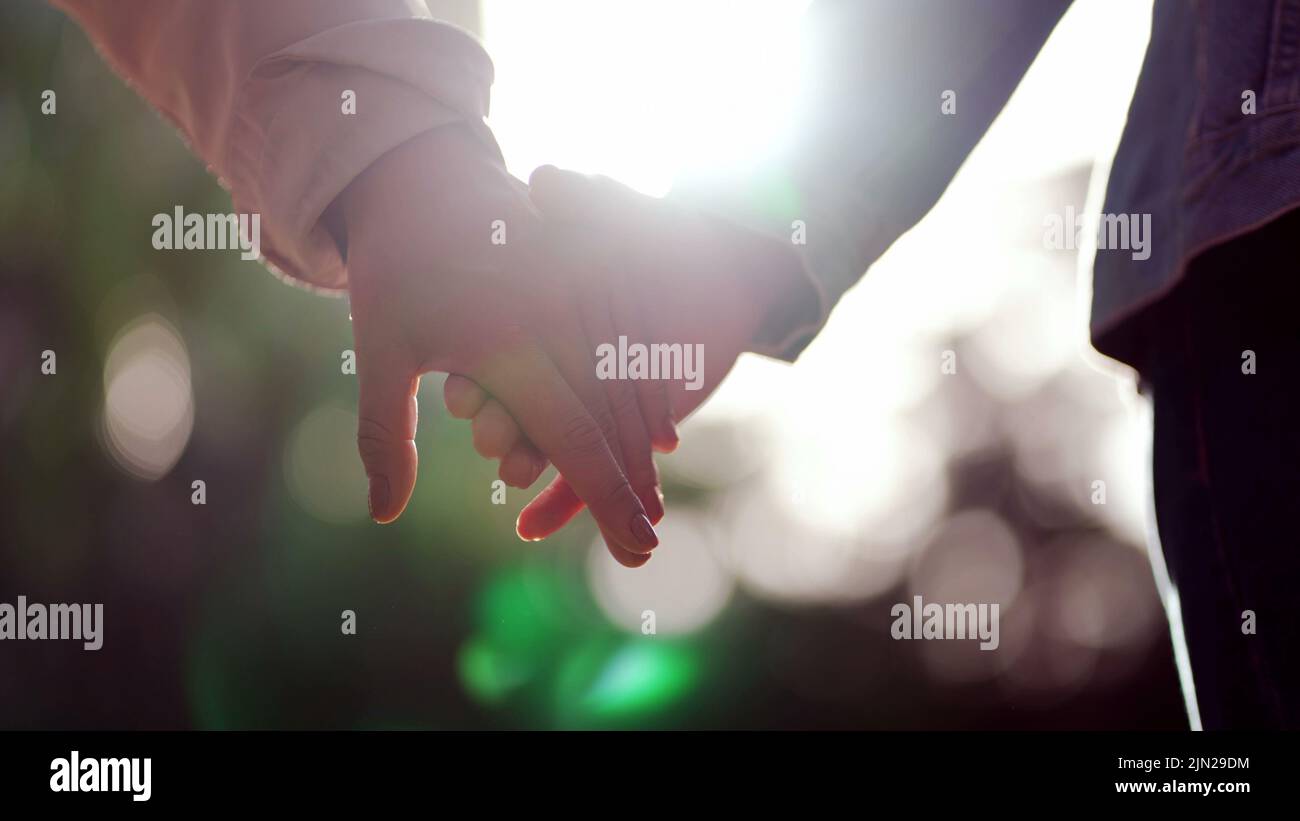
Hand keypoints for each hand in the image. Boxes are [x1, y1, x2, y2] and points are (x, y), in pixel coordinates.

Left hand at [340, 128, 663, 563]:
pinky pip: (630, 348)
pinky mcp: (593, 277)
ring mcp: (583, 293)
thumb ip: (384, 438)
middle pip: (614, 421)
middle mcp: (561, 318)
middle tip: (648, 546)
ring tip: (653, 502)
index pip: (575, 440)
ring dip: (643, 452)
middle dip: (633, 489)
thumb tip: (383, 517)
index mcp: (510, 342)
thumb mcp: (379, 352)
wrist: (422, 174)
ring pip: (628, 387)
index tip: (635, 546)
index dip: (608, 499)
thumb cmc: (394, 270)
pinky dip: (647, 399)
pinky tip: (661, 436)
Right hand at [449, 166, 816, 546]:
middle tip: (488, 437)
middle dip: (502, 422)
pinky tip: (530, 529)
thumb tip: (546, 180)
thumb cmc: (661, 238)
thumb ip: (585, 199)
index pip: (497, 347)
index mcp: (537, 316)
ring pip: (550, 441)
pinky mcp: (616, 433)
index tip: (464, 384)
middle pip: (519, 401)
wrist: (719, 273)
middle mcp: (551, 364)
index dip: (481, 367)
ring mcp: (582, 402)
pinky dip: (562, 502)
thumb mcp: (620, 212)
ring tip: (515, 474)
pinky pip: (585, 475)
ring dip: (529, 461)